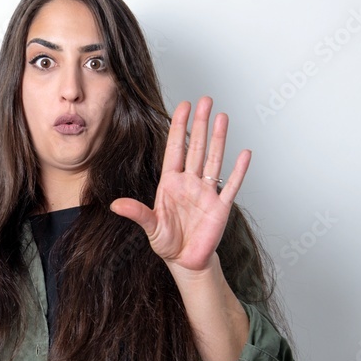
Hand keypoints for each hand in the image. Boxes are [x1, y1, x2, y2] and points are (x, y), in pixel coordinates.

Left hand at [109, 96, 249, 273]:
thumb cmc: (167, 243)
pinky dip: (238, 170)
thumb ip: (136, 213)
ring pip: (214, 159)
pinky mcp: (221, 206)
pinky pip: (231, 185)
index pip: (175, 148)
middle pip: (197, 147)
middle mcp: (190, 183)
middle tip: (205, 99)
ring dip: (219, 138)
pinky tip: (245, 153)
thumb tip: (115, 205)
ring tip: (223, 116)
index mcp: (171, 183)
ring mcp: (206, 192)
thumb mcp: (150, 227)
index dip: (178, 127)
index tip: (182, 105)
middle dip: (200, 123)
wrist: (186, 261)